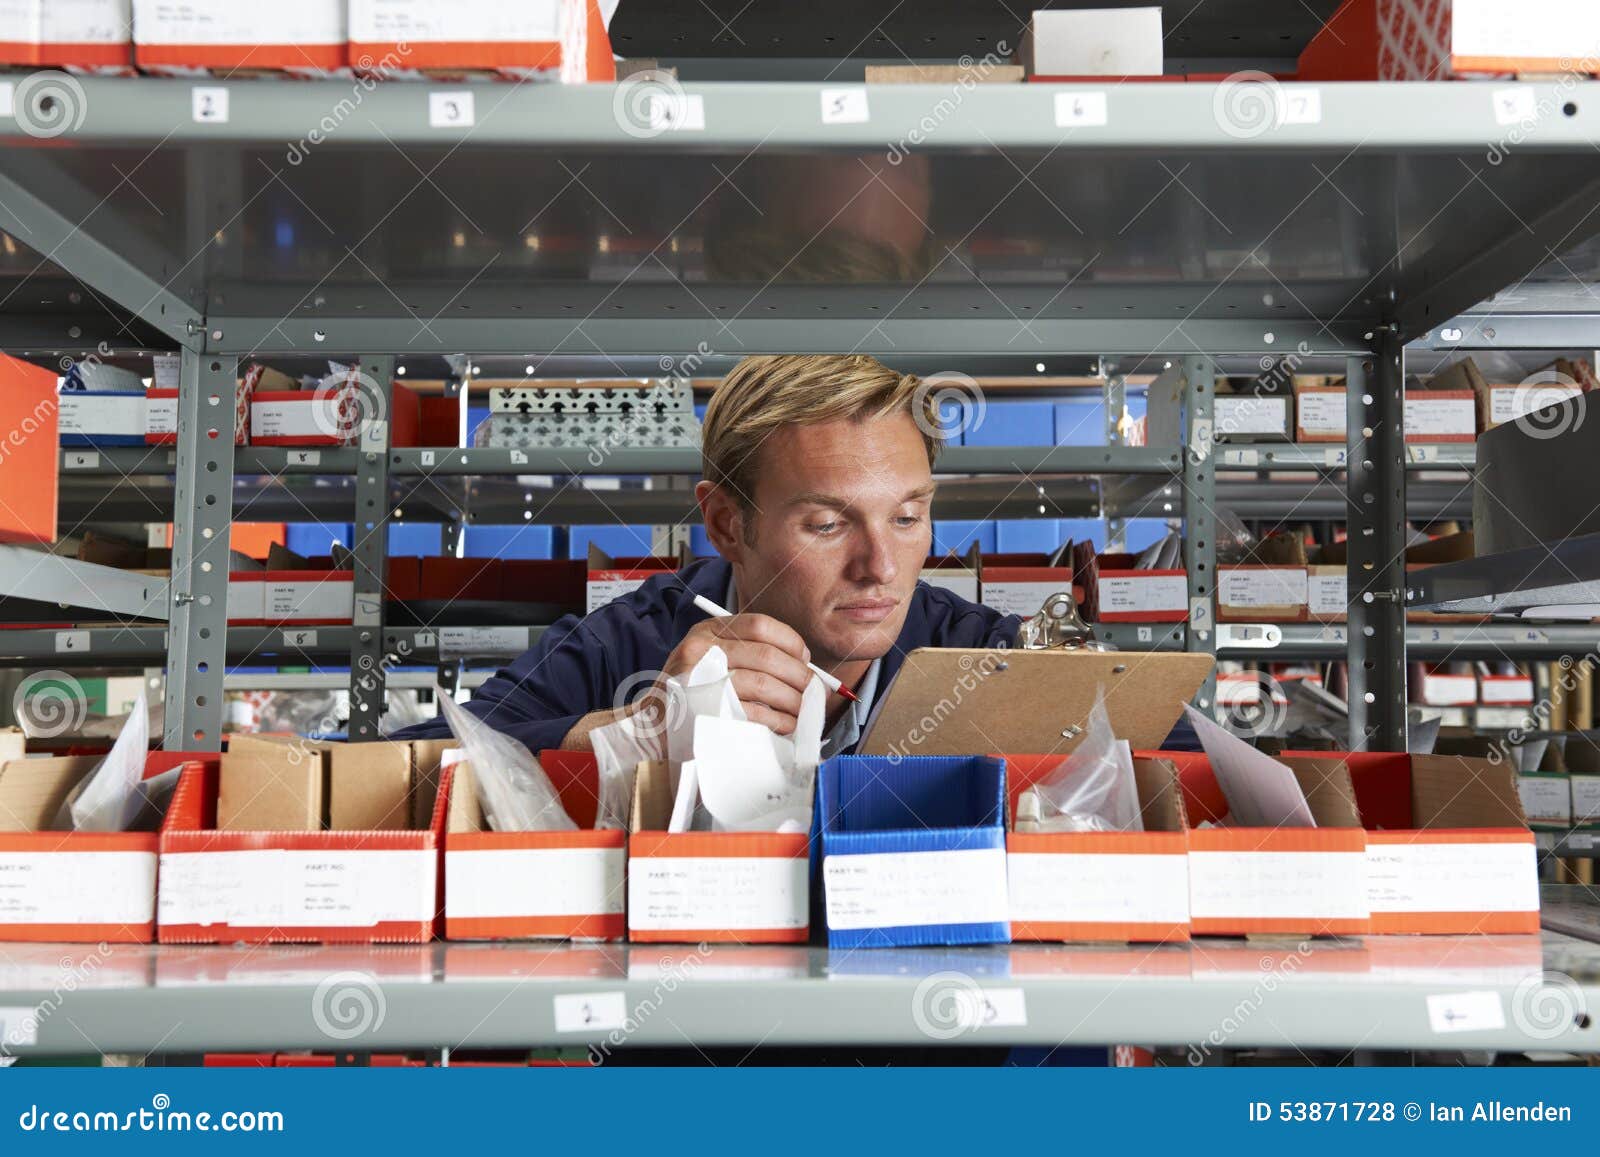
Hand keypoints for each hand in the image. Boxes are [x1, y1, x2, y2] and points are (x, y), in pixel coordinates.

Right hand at [653, 612, 813, 734]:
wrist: (649, 725)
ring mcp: (701, 680)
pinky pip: (754, 712)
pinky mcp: (705, 711)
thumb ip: (746, 652)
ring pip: (764, 684)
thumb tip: (801, 662)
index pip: (760, 625)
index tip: (804, 659)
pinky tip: (784, 724)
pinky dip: (777, 720)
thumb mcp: (708, 658)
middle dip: (798, 675)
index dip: (791, 642)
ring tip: (799, 710)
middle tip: (810, 690)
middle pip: (767, 656)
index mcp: (708, 631)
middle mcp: (701, 649)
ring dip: (791, 700)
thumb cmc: (690, 693)